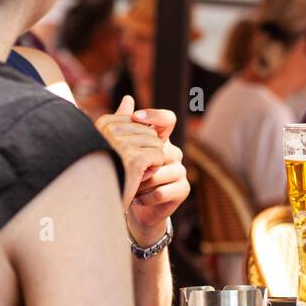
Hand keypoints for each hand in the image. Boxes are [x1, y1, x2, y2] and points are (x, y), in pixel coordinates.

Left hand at [121, 105, 189, 234]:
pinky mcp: (183, 189)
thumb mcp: (123, 151)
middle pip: (161, 151)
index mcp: (161, 140)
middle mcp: (174, 152)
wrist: (137, 208)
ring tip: (130, 190)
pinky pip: (163, 191)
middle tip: (126, 174)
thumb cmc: (128, 177)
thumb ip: (123, 125)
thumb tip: (128, 98)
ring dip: (141, 184)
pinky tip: (137, 200)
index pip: (167, 119)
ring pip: (160, 173)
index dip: (155, 115)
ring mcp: (180, 170)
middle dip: (139, 166)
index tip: (136, 118)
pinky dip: (146, 197)